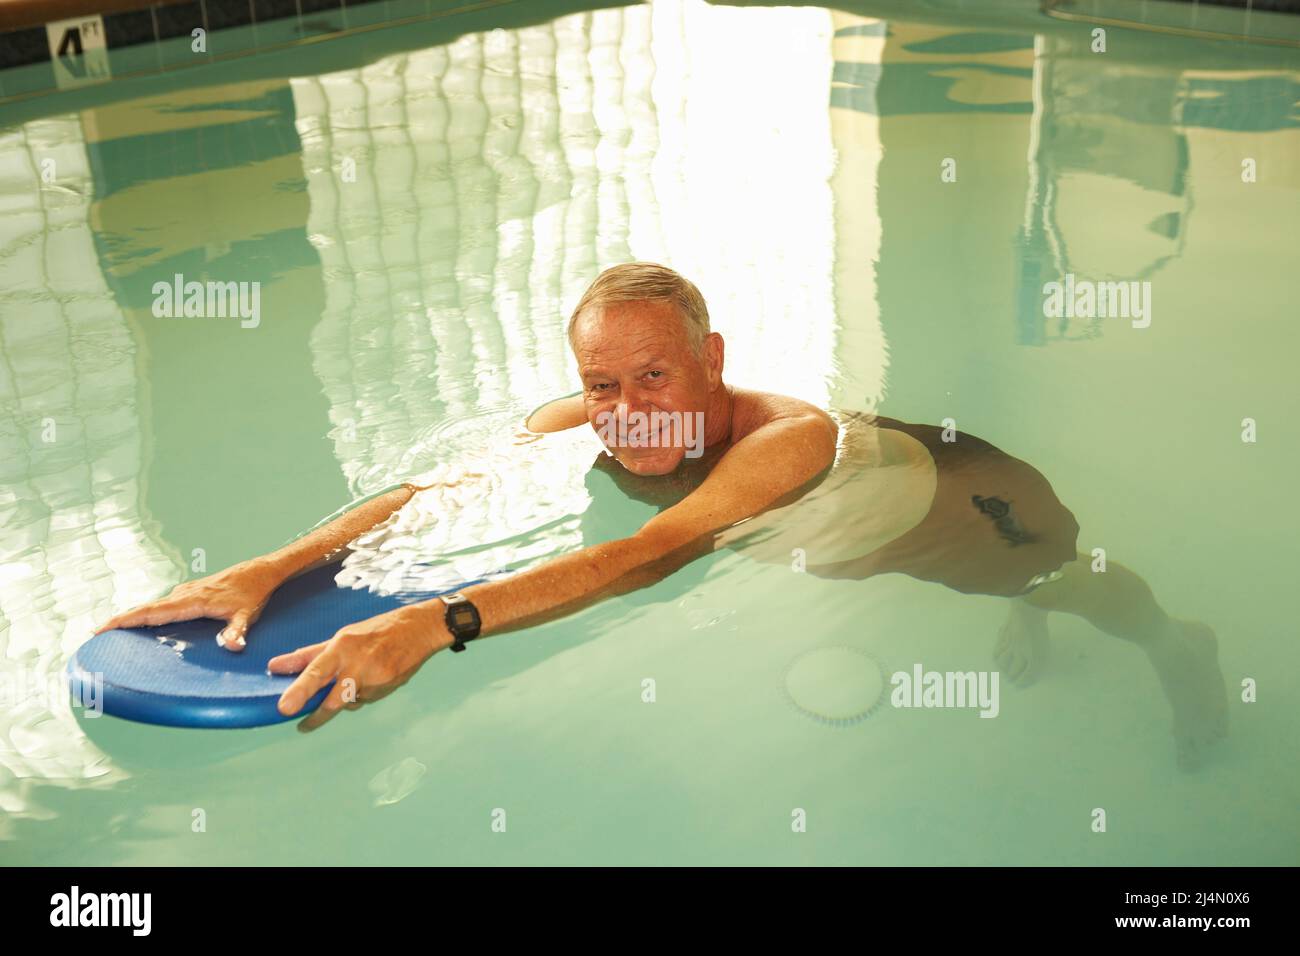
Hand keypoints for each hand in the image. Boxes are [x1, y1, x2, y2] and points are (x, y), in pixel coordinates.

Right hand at [94, 557, 286, 651]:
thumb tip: (232, 646)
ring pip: (153, 606)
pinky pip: (163, 605)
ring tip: (111, 633)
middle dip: (120, 621)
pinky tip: (142, 624)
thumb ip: (237, 631)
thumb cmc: (252, 595)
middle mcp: (184, 595)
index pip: (153, 612)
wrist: (259, 572)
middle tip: (95, 635)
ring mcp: (185, 593)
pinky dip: (147, 614)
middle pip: (145, 609)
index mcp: (192, 601)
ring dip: (132, 618)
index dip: (127, 620)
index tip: (103, 627)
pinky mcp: (188, 593)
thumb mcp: (246, 615)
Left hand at [271, 602, 450, 720]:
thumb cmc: (375, 631)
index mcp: (342, 647)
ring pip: (350, 702)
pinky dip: (363, 694)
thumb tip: (274, 666)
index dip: (300, 691)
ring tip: (358, 677)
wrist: (419, 629)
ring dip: (345, 699)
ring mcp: (376, 678)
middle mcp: (358, 664)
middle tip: (302, 725)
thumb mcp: (341, 637)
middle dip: (316, 717)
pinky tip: (374, 677)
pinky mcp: (389, 688)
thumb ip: (308, 655)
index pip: (316, 672)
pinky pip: (366, 699)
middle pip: (333, 700)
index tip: (284, 708)